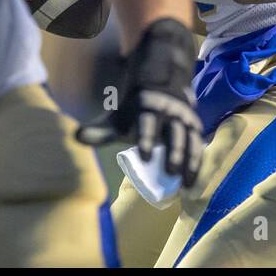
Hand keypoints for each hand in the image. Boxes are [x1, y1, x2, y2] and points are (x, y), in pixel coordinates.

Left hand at [76, 18, 203, 186]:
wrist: (161, 90)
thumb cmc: (134, 112)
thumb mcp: (118, 118)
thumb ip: (101, 131)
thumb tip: (76, 136)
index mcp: (148, 107)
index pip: (148, 122)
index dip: (147, 138)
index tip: (144, 156)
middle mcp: (170, 112)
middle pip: (174, 132)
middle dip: (174, 152)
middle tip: (171, 173)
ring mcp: (185, 120)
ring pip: (191, 140)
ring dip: (190, 162)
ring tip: (185, 184)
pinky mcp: (194, 130)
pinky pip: (198, 147)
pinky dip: (196, 165)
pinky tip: (191, 183)